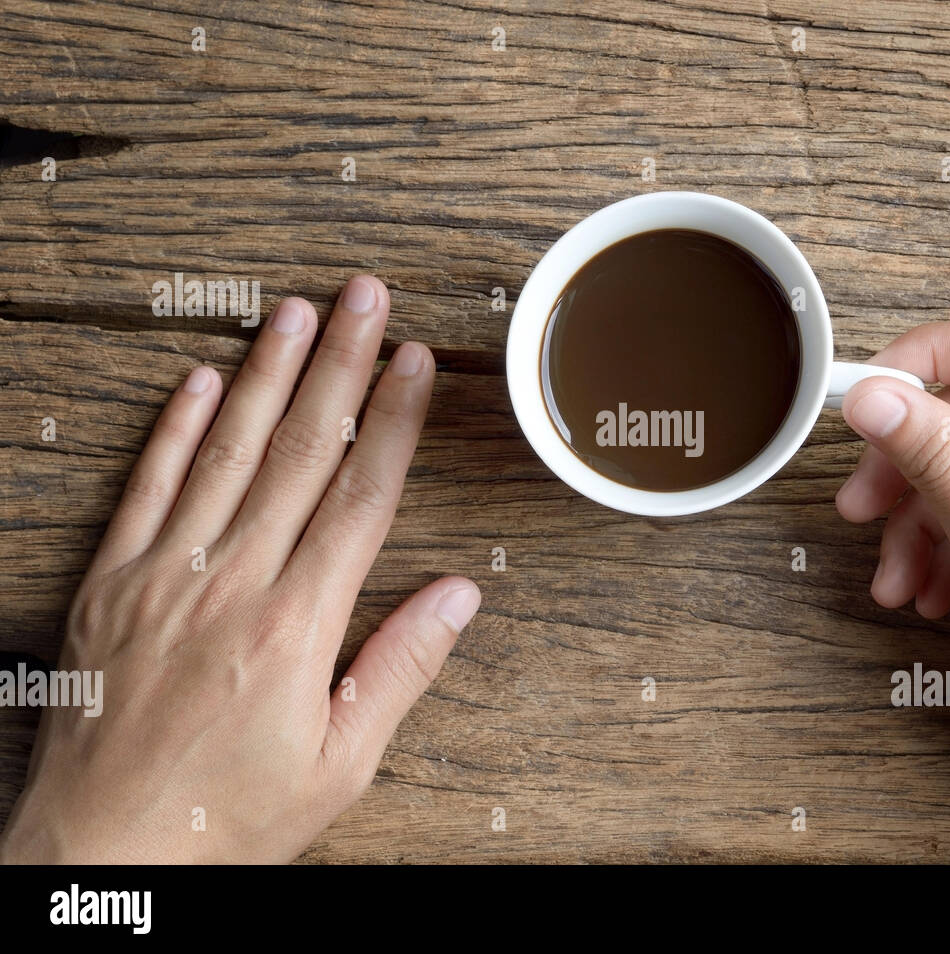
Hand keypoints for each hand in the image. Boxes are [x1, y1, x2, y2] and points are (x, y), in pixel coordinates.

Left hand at [0, 276, 479, 862]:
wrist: (102, 856)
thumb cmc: (227, 817)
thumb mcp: (340, 764)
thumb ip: (400, 669)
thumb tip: (459, 594)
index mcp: (298, 624)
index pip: (362, 496)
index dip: (394, 420)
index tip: (415, 364)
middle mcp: (232, 581)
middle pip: (302, 451)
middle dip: (340, 364)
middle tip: (365, 297)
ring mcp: (164, 574)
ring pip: (228, 451)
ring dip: (267, 375)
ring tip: (297, 311)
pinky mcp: (110, 582)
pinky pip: (147, 487)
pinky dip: (174, 429)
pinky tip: (201, 380)